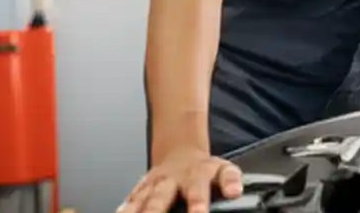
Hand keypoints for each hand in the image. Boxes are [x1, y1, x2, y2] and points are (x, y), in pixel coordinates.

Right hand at [118, 147, 242, 212]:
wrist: (180, 153)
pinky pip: (129, 201)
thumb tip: (235, 190)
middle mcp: (170, 180)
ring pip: (140, 200)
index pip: (197, 191)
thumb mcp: (222, 170)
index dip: (197, 203)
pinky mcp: (139, 191)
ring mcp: (152, 186)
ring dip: (135, 211)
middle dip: (155, 212)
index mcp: (194, 176)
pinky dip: (124, 209)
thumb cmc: (203, 170)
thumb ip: (230, 179)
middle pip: (160, 198)